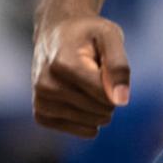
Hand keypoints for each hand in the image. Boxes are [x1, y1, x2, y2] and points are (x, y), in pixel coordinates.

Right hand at [32, 14, 129, 137]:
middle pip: (99, 109)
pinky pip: (78, 129)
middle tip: (97, 71)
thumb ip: (118, 66)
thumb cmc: (89, 34)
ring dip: (100, 105)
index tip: (109, 66)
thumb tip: (121, 101)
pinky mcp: (41, 114)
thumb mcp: (110, 36)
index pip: (103, 94)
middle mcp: (46, 85)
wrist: (57, 32)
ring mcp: (41, 101)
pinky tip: (87, 100)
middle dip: (109, 94)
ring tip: (88, 82)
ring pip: (91, 122)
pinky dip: (90, 118)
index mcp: (62, 64)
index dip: (117, 84)